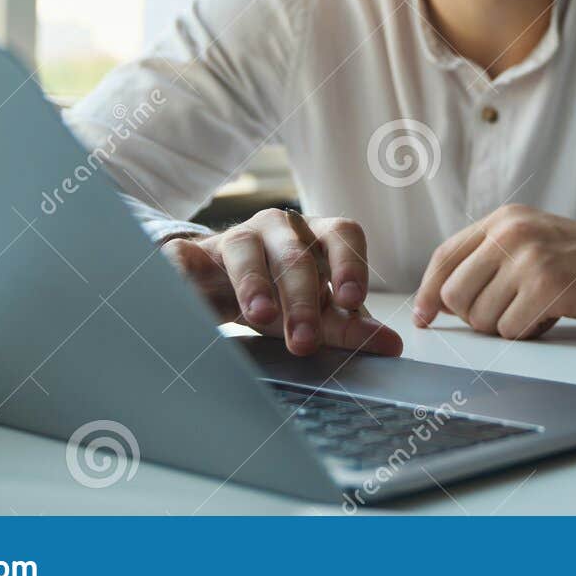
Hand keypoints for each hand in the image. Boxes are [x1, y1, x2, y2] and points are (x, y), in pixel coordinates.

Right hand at [161, 208, 401, 357]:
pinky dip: (182, 273)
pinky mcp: (191, 254)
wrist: (218, 285)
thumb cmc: (280, 295)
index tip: (353, 300)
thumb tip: (393, 345)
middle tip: (305, 341)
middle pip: (295, 252)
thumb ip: (350, 327)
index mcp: (317, 236)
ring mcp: (234, 237)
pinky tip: (186, 297)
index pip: (343, 235)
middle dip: (302, 297)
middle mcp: (278, 230)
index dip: (350, 264)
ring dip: (253, 281)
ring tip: (259, 317)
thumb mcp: (315, 313)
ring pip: (245, 247)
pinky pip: (183, 256)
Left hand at [412, 205, 575, 338]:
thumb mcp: (532, 241)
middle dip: (474, 316)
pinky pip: (510, 329)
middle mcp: (511, 232)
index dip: (427, 291)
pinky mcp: (547, 285)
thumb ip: (490, 258)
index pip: (445, 256)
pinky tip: (552, 314)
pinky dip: (528, 332)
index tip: (423, 316)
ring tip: (538, 308)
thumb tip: (440, 299)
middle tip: (507, 313)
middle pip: (454, 294)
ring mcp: (529, 257)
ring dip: (506, 326)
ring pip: (481, 317)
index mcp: (504, 219)